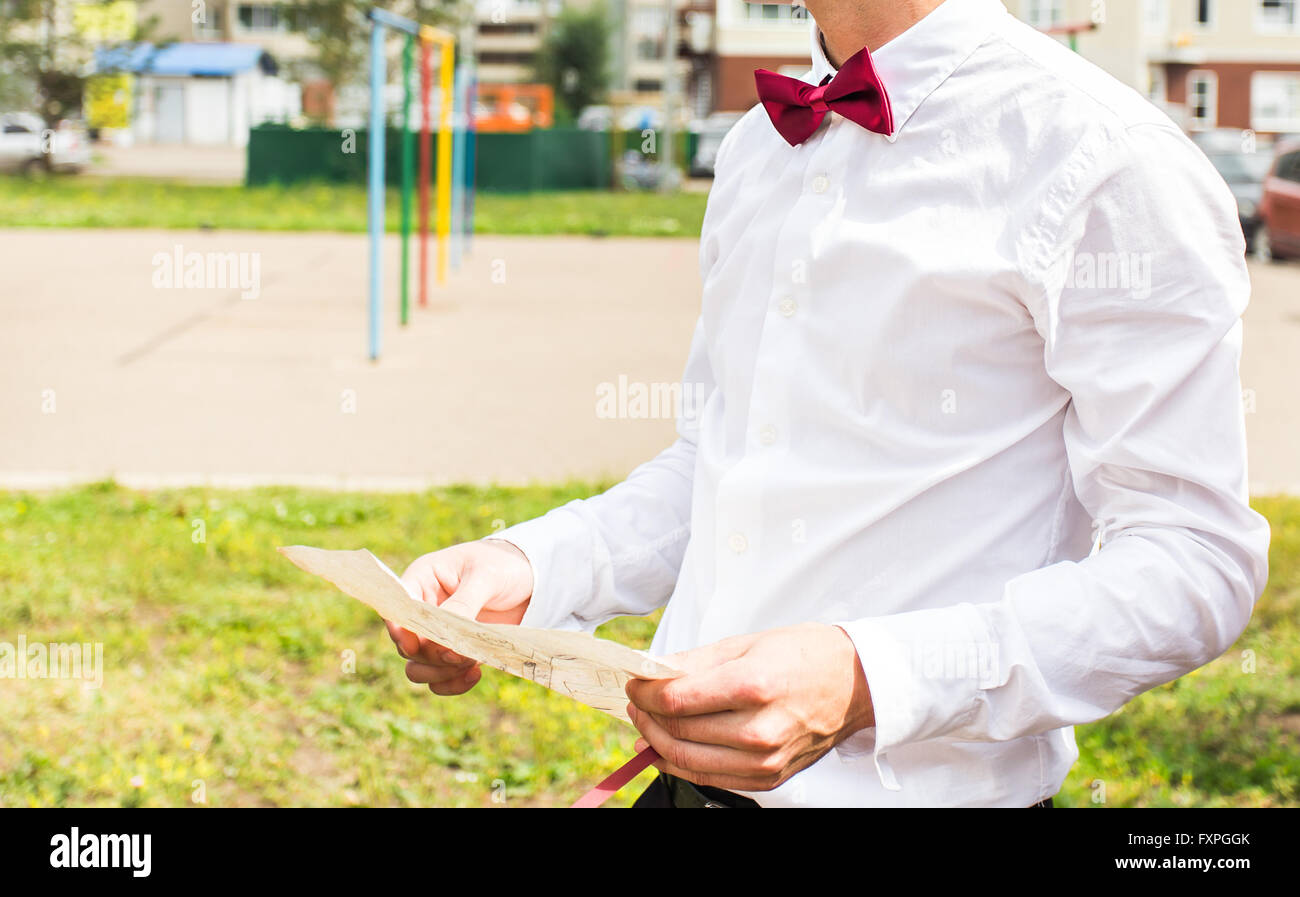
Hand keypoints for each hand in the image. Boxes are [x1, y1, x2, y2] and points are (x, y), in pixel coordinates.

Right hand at [386, 539, 532, 695]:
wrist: (534, 579)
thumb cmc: (504, 565)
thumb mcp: (485, 577)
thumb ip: (463, 607)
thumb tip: (444, 647)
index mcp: (422, 580)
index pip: (397, 609)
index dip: (399, 631)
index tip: (414, 647)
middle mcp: (424, 609)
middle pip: (407, 645)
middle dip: (429, 657)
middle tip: (458, 656)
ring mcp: (439, 634)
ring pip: (419, 667)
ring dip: (439, 674)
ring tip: (470, 665)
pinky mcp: (457, 651)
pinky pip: (443, 678)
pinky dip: (453, 683)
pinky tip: (476, 674)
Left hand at [625, 623, 873, 792]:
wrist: (855, 685)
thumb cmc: (803, 656)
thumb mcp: (747, 643)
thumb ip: (694, 662)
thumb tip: (651, 670)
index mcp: (752, 686)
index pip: (676, 700)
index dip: (644, 692)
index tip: (633, 682)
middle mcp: (758, 730)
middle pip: (677, 731)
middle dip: (646, 715)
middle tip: (636, 700)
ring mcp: (764, 760)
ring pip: (687, 760)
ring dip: (656, 742)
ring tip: (646, 723)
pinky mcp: (768, 778)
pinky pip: (710, 778)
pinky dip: (679, 765)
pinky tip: (665, 749)